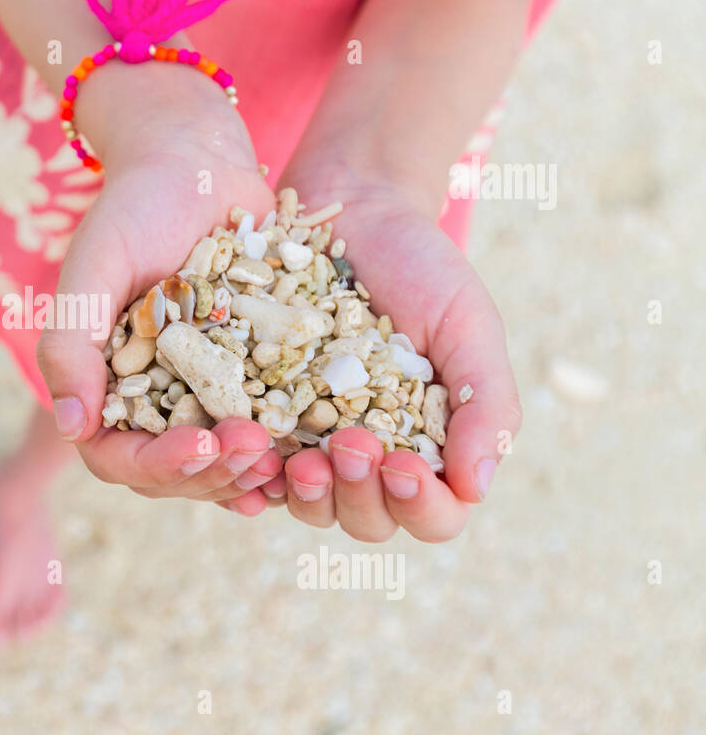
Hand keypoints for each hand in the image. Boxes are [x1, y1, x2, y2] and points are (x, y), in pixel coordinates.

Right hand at [37, 115, 283, 513]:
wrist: (198, 164)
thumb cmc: (134, 207)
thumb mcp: (95, 268)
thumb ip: (73, 344)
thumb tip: (70, 426)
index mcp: (102, 384)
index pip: (117, 456)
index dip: (159, 465)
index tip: (201, 446)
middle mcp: (150, 401)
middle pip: (173, 473)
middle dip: (213, 473)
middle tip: (255, 450)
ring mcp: (202, 394)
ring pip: (221, 463)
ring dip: (250, 472)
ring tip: (284, 460)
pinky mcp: (250, 378)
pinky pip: (264, 431)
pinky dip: (283, 449)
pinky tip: (310, 453)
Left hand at [262, 169, 522, 541]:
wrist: (352, 213)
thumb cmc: (422, 270)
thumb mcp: (468, 328)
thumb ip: (485, 405)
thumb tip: (476, 489)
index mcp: (430, 449)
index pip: (434, 516)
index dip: (421, 508)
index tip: (403, 465)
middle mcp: (370, 459)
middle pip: (368, 522)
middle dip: (360, 497)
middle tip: (349, 446)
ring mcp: (311, 443)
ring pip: (309, 507)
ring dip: (309, 494)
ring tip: (302, 457)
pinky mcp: (259, 417)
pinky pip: (252, 467)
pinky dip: (253, 471)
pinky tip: (250, 450)